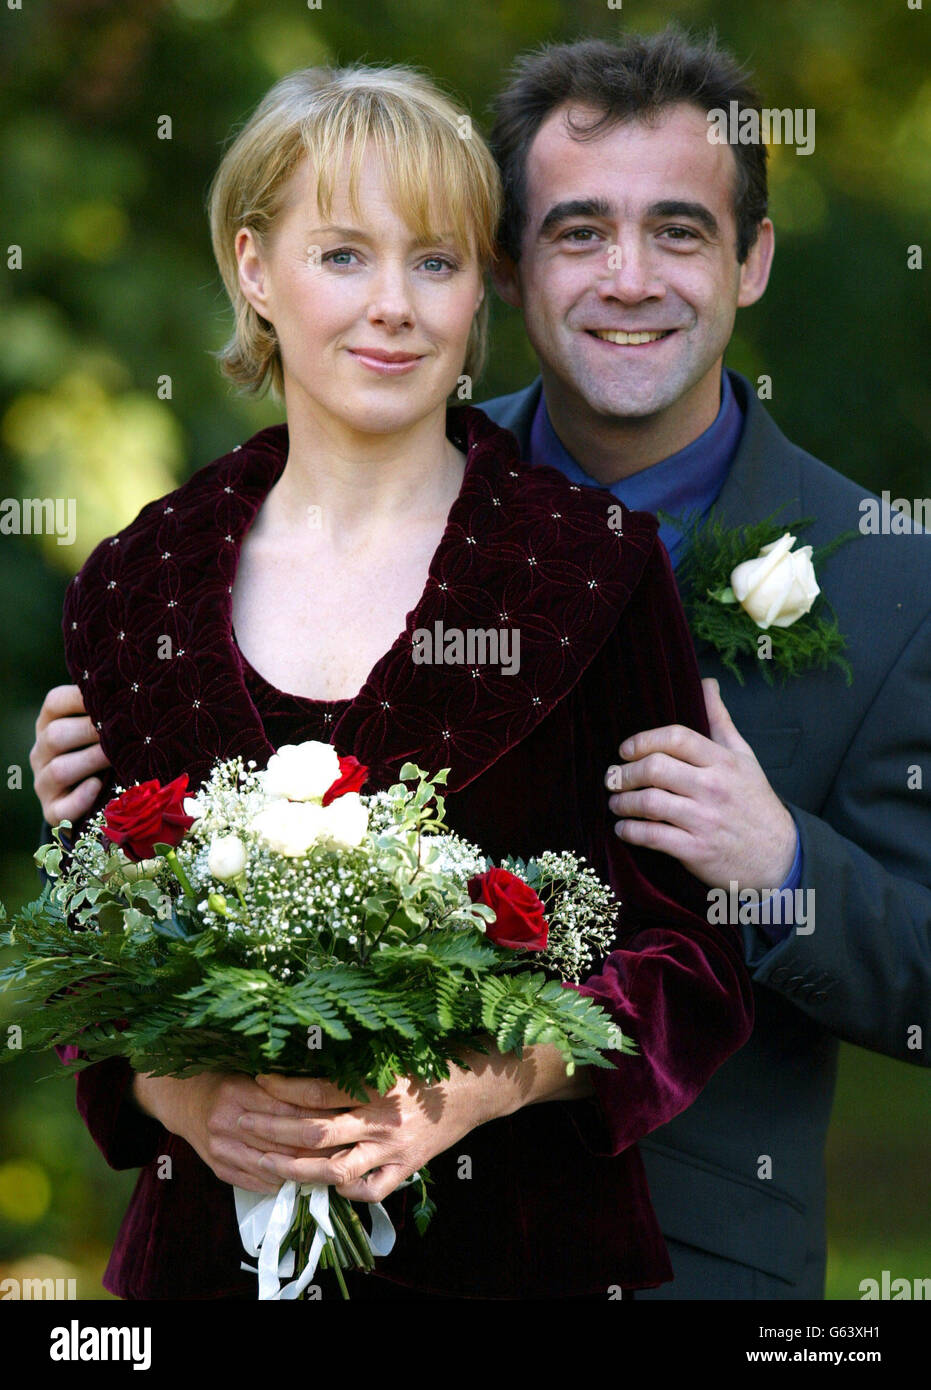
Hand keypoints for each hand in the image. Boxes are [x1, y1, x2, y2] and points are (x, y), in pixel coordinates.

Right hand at [30, 684, 109, 825]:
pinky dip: (80, 799)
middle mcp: (42, 751)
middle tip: (122, 729)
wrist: (92, 797)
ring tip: (117, 757)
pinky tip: (99, 787)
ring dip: (90, 761)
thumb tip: (142, 695)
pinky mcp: (53, 812)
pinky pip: (61, 808)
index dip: (80, 698)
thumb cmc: (106, 751)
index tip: (112, 696)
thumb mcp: (102, 730)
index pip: (55, 703)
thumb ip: (112, 715)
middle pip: (55, 736)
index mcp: (51, 724)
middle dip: (89, 731)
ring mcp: (44, 783)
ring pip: (58, 771)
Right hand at [131, 1070, 342, 1193]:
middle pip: (280, 1140)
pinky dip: (279, 1183)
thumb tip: (325, 1092)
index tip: (342, 1119)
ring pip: (269, 1165)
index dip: (317, 1116)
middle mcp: (226, 1121)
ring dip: (300, 1169)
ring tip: (329, 1168)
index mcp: (236, 1091)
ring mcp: (219, 1148)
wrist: (182, 1100)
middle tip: (345, 1148)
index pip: (286, 1109)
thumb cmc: (222, 1080)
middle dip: (315, 1147)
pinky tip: (299, 1181)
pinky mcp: (217, 1167)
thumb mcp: (247, 1071)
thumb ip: (279, 1084)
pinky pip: (253, 1181)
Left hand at [245, 1044, 591, 1202]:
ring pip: (333, 1169)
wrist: (481, 1087)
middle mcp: (382, 1120)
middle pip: (315, 1132)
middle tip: (240, 1123)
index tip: (257, 1080)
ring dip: (293, 1168)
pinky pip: (369, 1190)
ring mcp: (394, 1150)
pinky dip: (342, 1190)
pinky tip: (321, 1182)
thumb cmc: (433, 1058)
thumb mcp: (395, 1048)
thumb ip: (356, 1054)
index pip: (319, 1091)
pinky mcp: (407, 1168)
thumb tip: (306, 1047)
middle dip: (271, 1129)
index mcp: (378, 1084)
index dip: (283, 1088)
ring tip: (264, 1161)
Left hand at [605, 678, 796, 890]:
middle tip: (613, 778)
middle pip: (655, 768)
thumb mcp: (745, 758)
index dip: (643, 740)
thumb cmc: (755, 803)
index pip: (676, 738)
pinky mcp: (696, 849)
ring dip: (623, 802)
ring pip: (649, 802)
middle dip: (625, 773)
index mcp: (723, 762)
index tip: (626, 750)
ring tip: (615, 803)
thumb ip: (720, 721)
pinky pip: (652, 836)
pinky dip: (630, 831)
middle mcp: (713, 787)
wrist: (779, 856)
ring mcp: (704, 819)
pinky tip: (624, 828)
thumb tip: (706, 684)